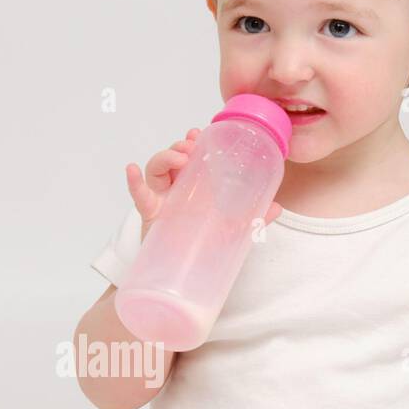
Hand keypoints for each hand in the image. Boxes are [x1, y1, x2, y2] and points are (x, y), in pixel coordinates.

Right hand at [127, 129, 282, 238]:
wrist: (183, 275)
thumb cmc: (204, 247)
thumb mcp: (233, 231)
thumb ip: (254, 220)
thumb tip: (277, 208)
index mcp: (195, 186)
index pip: (192, 156)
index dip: (193, 141)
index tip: (198, 133)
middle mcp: (176, 189)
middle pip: (173, 158)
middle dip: (180, 146)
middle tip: (191, 146)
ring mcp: (161, 199)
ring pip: (156, 169)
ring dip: (165, 157)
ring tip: (178, 158)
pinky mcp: (148, 214)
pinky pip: (138, 194)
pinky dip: (133, 181)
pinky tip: (131, 169)